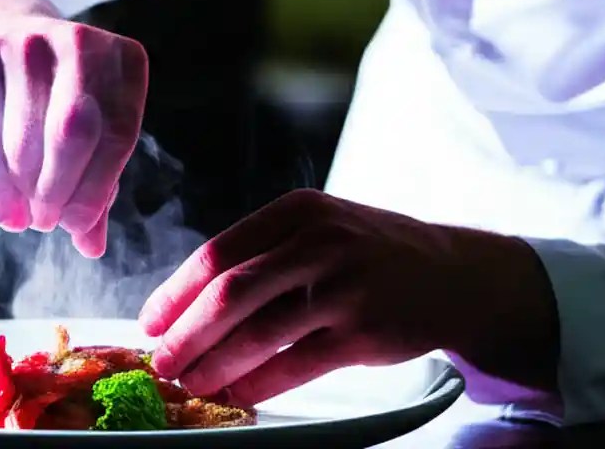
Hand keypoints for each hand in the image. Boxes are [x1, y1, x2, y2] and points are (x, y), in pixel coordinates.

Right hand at [0, 0, 147, 257]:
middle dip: (58, 190)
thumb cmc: (50, 93)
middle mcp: (80, 41)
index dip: (98, 189)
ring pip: (26, 139)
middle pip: (73, 134)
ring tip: (20, 219)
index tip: (77, 228)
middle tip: (45, 223)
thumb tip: (91, 247)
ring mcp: (27, 42)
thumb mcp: (85, 126)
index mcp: (123, 59)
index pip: (120, 134)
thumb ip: (96, 183)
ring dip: (22, 191)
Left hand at [137, 188, 558, 404]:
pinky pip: (296, 363)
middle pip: (230, 292)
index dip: (175, 293)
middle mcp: (320, 241)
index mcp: (297, 211)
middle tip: (162, 361)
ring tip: (192, 381)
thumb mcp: (320, 228)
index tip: (151, 323)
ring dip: (215, 364)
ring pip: (259, 331)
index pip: (217, 253)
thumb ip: (263, 254)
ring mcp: (345, 285)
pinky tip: (239, 394)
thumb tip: (189, 304)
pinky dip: (260, 383)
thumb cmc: (370, 253)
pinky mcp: (365, 330)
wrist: (454, 274)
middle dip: (186, 334)